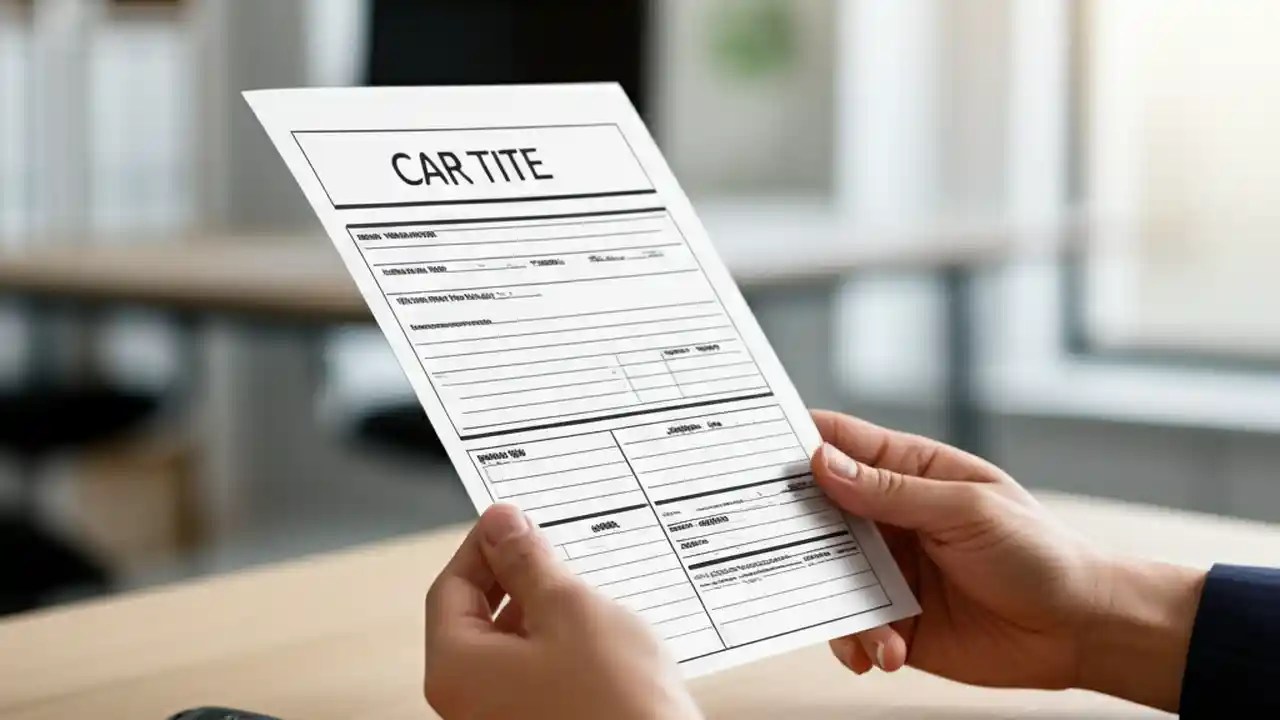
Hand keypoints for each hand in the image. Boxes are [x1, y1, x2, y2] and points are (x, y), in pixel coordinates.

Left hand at [423, 504, 701, 719]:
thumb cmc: (616, 706)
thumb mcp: (570, 610)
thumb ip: (529, 563)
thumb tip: (502, 526)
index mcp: (457, 670)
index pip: (451, 588)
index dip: (484, 546)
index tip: (514, 521)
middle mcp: (468, 703)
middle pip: (474, 619)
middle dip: (512, 579)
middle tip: (551, 549)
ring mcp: (501, 719)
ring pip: (507, 648)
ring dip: (540, 612)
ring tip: (583, 595)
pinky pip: (531, 676)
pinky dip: (555, 647)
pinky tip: (595, 637)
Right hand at [812, 410, 1203, 711]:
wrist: (1079, 630)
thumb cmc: (1038, 553)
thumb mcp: (965, 510)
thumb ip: (890, 492)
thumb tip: (822, 463)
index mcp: (908, 470)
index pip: (839, 442)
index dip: (796, 441)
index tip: (754, 454)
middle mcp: (889, 517)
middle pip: (817, 511)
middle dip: (793, 529)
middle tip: (777, 547)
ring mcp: (888, 568)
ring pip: (826, 574)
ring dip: (835, 601)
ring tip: (874, 629)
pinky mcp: (893, 618)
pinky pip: (851, 625)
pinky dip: (858, 641)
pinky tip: (887, 651)